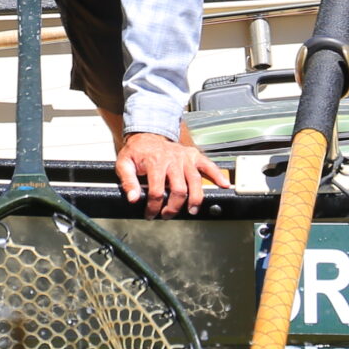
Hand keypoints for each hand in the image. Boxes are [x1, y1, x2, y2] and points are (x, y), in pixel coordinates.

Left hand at [115, 132, 229, 217]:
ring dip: (195, 199)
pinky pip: (208, 165)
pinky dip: (217, 175)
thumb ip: (128, 181)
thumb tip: (133, 198)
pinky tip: (224, 185)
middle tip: (168, 214)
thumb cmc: (137, 151)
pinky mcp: (193, 155)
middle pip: (179, 189)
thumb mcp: (124, 164)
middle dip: (174, 206)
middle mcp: (172, 159)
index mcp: (155, 161)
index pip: (156, 190)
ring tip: (191, 210)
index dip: (154, 206)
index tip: (151, 214)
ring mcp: (185, 157)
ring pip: (195, 181)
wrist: (147, 134)